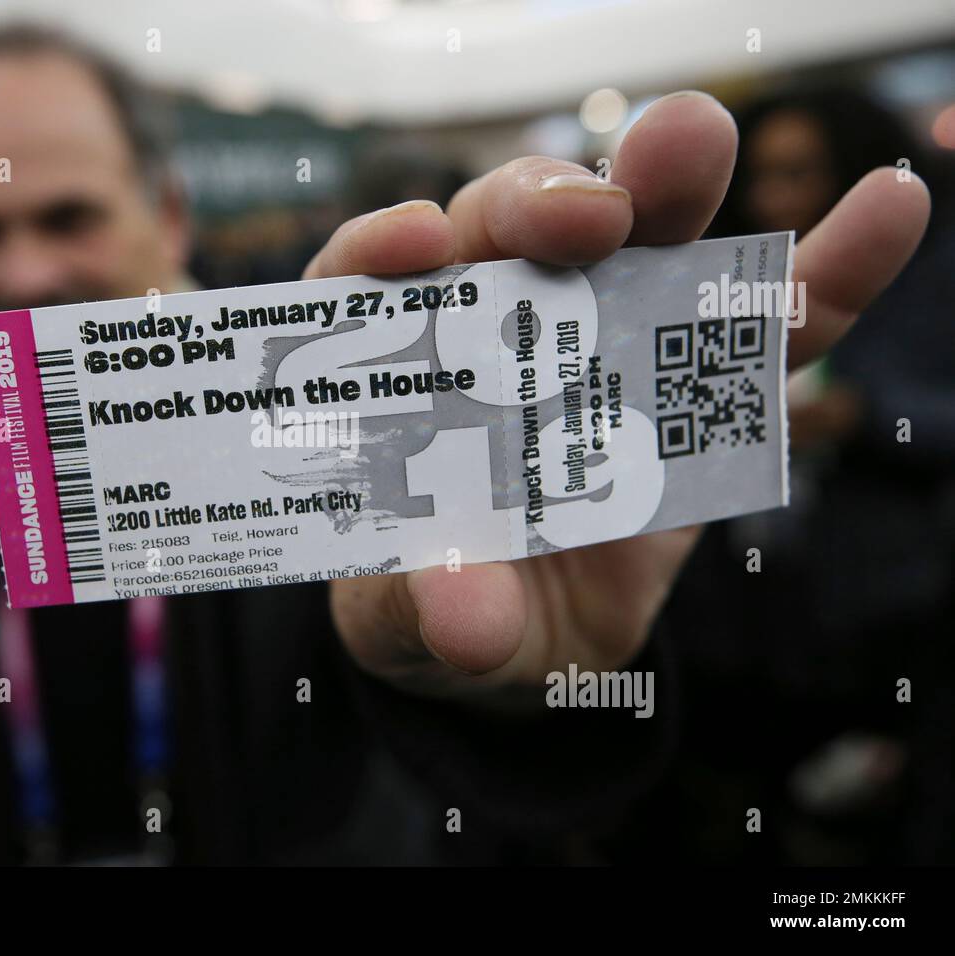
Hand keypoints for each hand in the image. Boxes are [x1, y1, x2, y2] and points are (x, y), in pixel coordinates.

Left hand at [310, 91, 930, 701]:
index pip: (371, 286)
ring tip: (696, 140)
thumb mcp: (412, 627)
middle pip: (506, 236)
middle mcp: (492, 338)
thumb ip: (427, 615)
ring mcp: (597, 351)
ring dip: (665, 193)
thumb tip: (465, 617)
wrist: (515, 646)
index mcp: (400, 375)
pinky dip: (816, 277)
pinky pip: (755, 328)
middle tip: (588, 212)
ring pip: (631, 250)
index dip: (384, 251)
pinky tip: (881, 212)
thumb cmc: (439, 610)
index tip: (419, 244)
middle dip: (542, 204)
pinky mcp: (688, 389)